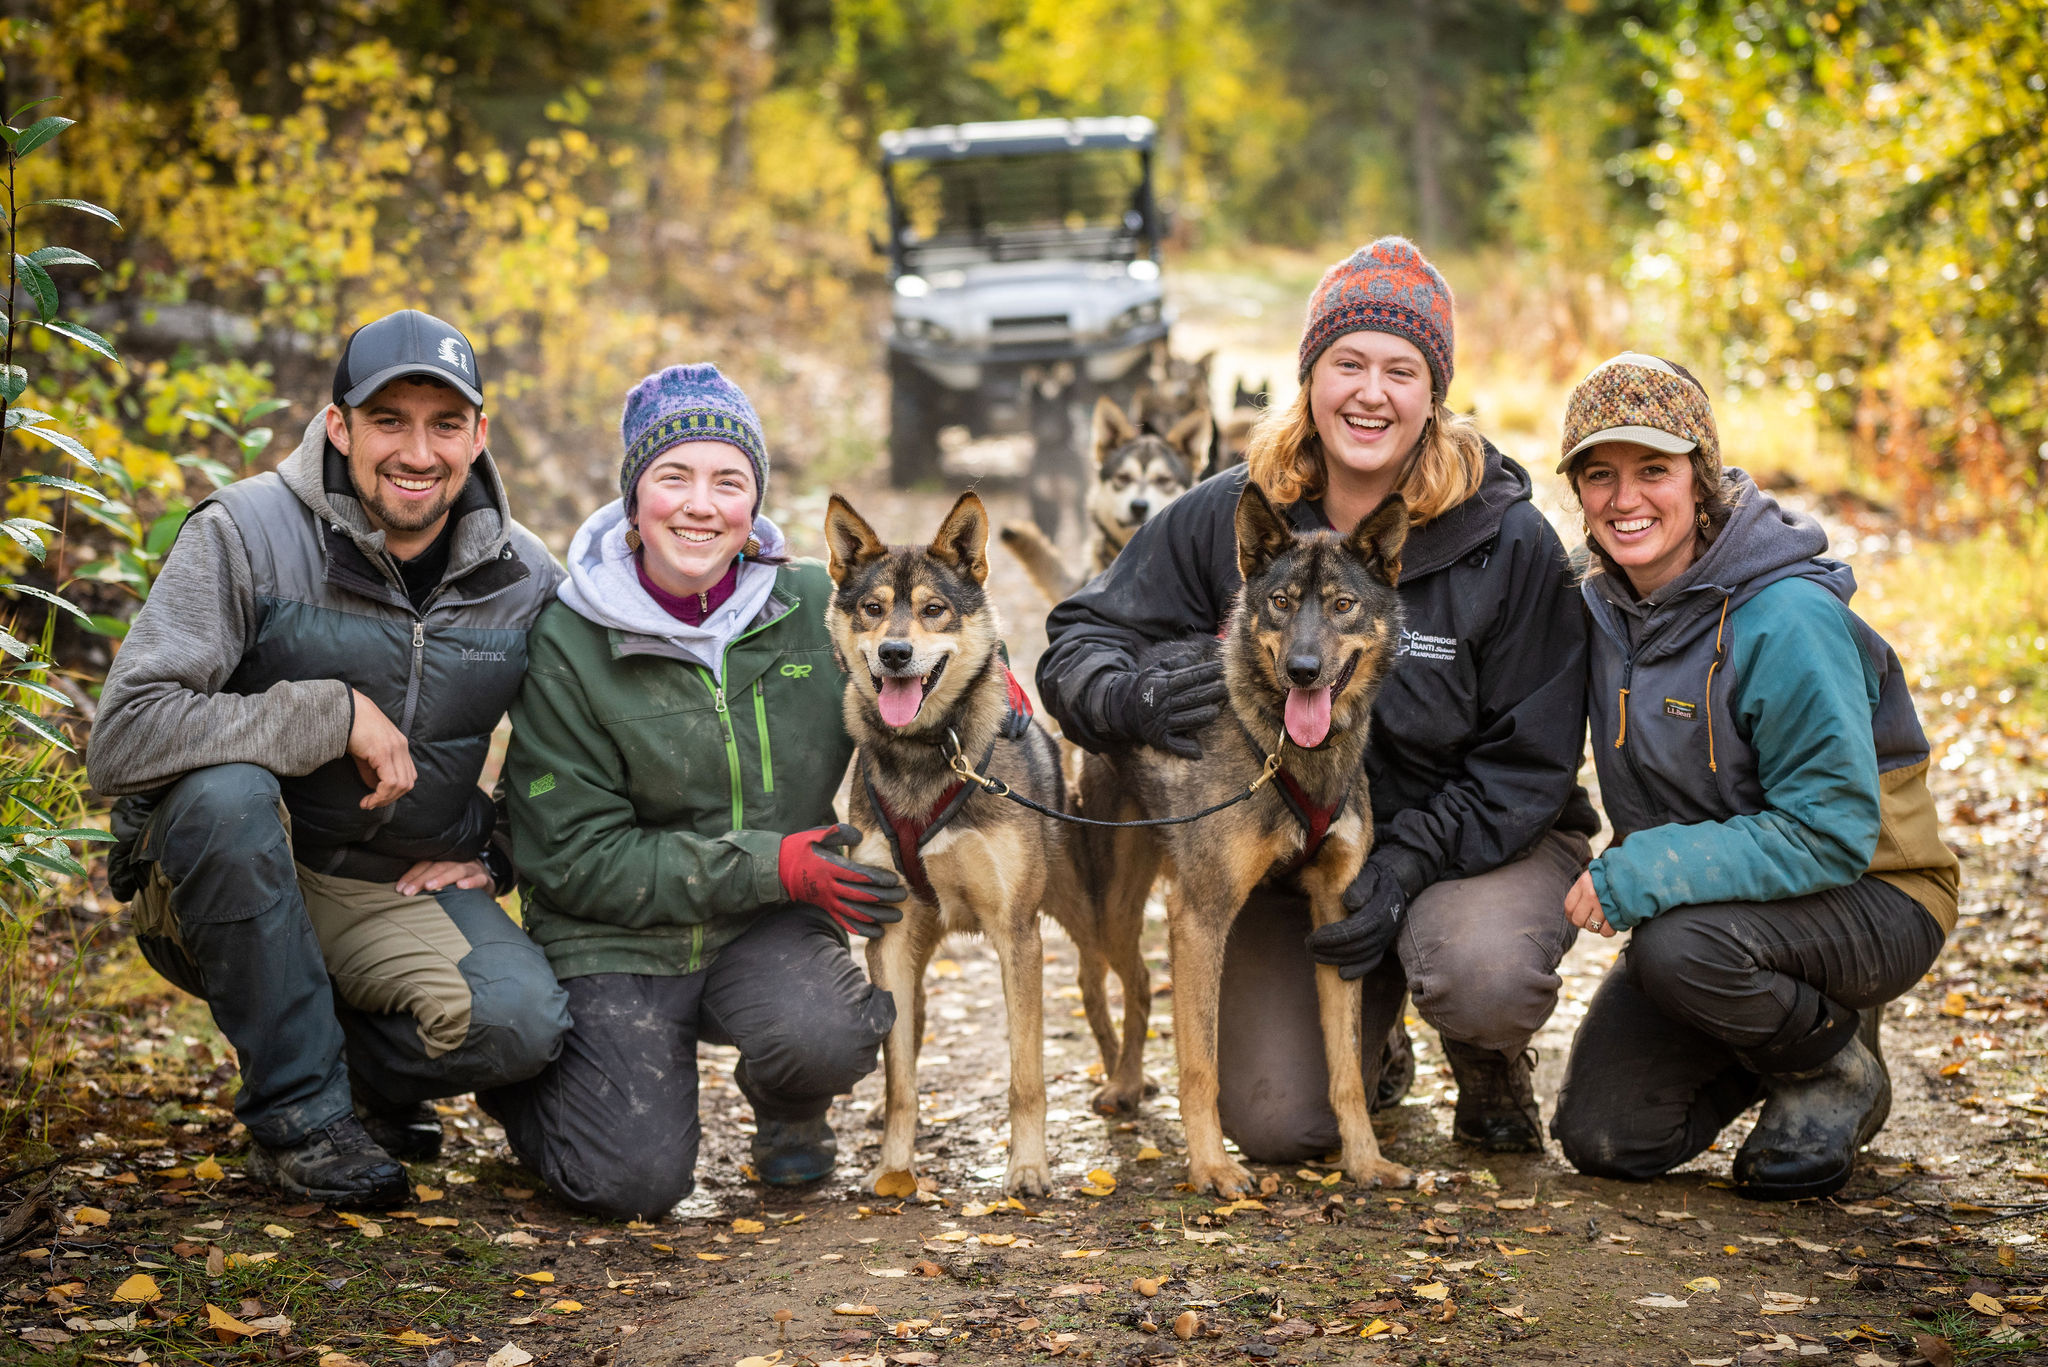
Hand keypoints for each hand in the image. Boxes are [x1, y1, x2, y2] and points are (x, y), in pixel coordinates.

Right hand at [348, 688, 414, 809]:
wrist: (343, 707)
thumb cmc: (351, 727)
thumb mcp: (365, 752)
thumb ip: (372, 770)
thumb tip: (375, 789)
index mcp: (400, 745)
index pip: (408, 775)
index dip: (395, 792)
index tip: (377, 800)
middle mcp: (401, 746)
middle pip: (408, 782)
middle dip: (390, 798)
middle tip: (372, 804)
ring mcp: (394, 749)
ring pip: (401, 785)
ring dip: (385, 799)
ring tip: (368, 803)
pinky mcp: (383, 752)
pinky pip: (390, 781)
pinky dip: (380, 795)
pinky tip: (367, 800)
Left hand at [395, 858, 491, 897]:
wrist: (487, 884)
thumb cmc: (459, 882)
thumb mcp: (443, 878)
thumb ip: (426, 880)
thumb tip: (401, 888)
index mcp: (445, 859)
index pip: (426, 863)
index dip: (412, 875)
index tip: (400, 888)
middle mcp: (458, 860)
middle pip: (439, 866)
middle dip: (422, 879)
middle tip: (408, 891)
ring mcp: (473, 869)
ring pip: (457, 869)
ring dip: (443, 878)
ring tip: (430, 887)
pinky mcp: (485, 880)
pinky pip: (479, 879)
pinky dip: (471, 882)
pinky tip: (461, 886)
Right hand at [778, 823, 906, 937]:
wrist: (778, 869)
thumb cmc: (800, 848)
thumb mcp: (815, 834)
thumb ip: (838, 834)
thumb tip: (859, 837)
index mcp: (829, 867)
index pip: (859, 876)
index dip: (879, 879)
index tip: (895, 880)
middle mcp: (829, 887)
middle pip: (862, 896)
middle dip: (885, 897)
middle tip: (904, 896)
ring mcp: (828, 901)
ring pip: (857, 913)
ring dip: (879, 916)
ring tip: (897, 916)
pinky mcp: (827, 909)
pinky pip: (846, 923)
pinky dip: (863, 930)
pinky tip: (878, 932)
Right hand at [1115, 638, 1227, 759]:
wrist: (1124, 710)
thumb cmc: (1147, 688)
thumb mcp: (1155, 671)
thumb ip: (1174, 663)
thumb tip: (1193, 655)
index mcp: (1162, 686)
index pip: (1188, 678)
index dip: (1205, 672)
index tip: (1220, 668)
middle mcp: (1162, 705)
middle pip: (1190, 697)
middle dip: (1209, 692)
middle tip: (1226, 687)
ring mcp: (1162, 723)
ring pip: (1187, 720)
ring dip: (1203, 716)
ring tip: (1217, 710)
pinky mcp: (1160, 738)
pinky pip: (1174, 745)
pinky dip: (1186, 748)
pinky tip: (1198, 750)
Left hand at [1305, 860, 1404, 979]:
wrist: (1396, 881)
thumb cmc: (1375, 877)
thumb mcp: (1369, 874)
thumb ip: (1360, 886)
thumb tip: (1349, 903)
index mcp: (1381, 908)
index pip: (1355, 928)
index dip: (1333, 936)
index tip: (1313, 938)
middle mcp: (1386, 926)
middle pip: (1358, 944)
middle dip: (1332, 949)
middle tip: (1310, 947)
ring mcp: (1385, 937)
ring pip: (1364, 955)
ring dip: (1340, 959)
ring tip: (1318, 956)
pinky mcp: (1383, 944)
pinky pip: (1373, 961)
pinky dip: (1358, 969)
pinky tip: (1342, 974)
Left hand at [1565, 870, 1615, 937]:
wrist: (1636, 870)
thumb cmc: (1613, 874)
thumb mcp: (1595, 875)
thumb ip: (1583, 890)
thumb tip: (1573, 912)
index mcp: (1584, 883)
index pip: (1569, 907)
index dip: (1572, 916)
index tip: (1579, 917)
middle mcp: (1591, 894)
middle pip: (1578, 920)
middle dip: (1585, 923)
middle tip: (1593, 919)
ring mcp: (1604, 904)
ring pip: (1593, 927)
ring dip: (1598, 927)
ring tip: (1605, 919)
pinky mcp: (1618, 913)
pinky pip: (1607, 931)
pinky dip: (1609, 930)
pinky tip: (1613, 922)